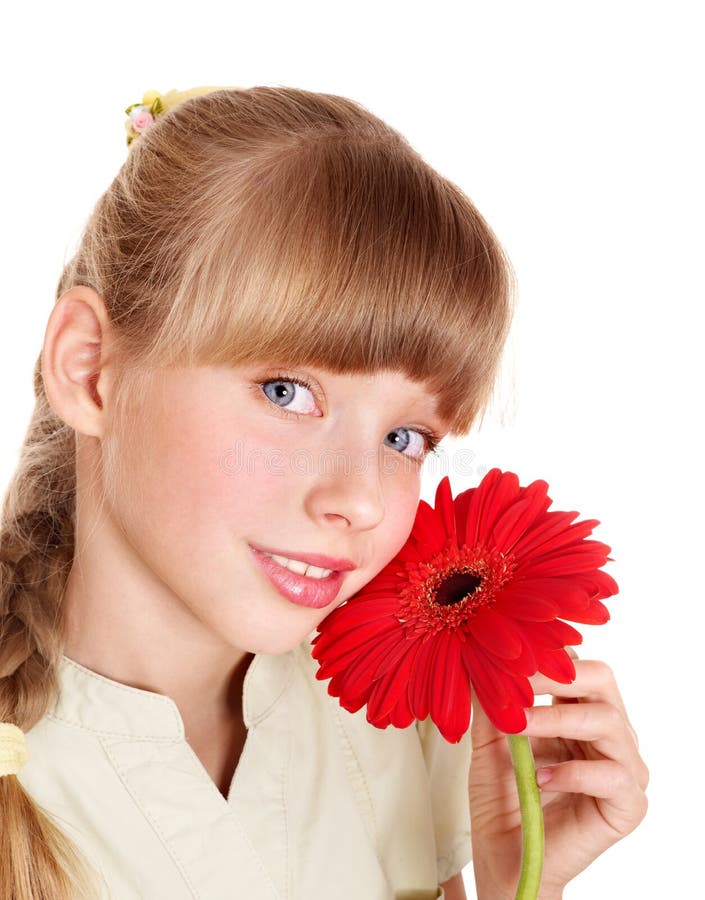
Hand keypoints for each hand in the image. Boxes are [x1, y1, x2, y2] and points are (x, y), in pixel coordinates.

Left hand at [468, 651, 648, 898]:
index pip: (575, 665)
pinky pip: (613, 775)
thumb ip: (492, 703)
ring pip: (608, 721)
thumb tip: (483, 662)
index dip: (545, 655)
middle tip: (519, 681)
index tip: (508, 654)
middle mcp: (607, 732)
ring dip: (558, 719)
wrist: (505, 859)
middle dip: (558, 676)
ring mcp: (622, 766)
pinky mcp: (628, 804)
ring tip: (520, 727)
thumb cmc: (501, 799)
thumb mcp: (489, 741)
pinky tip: (540, 779)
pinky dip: (573, 772)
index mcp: (577, 711)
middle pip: (601, 678)